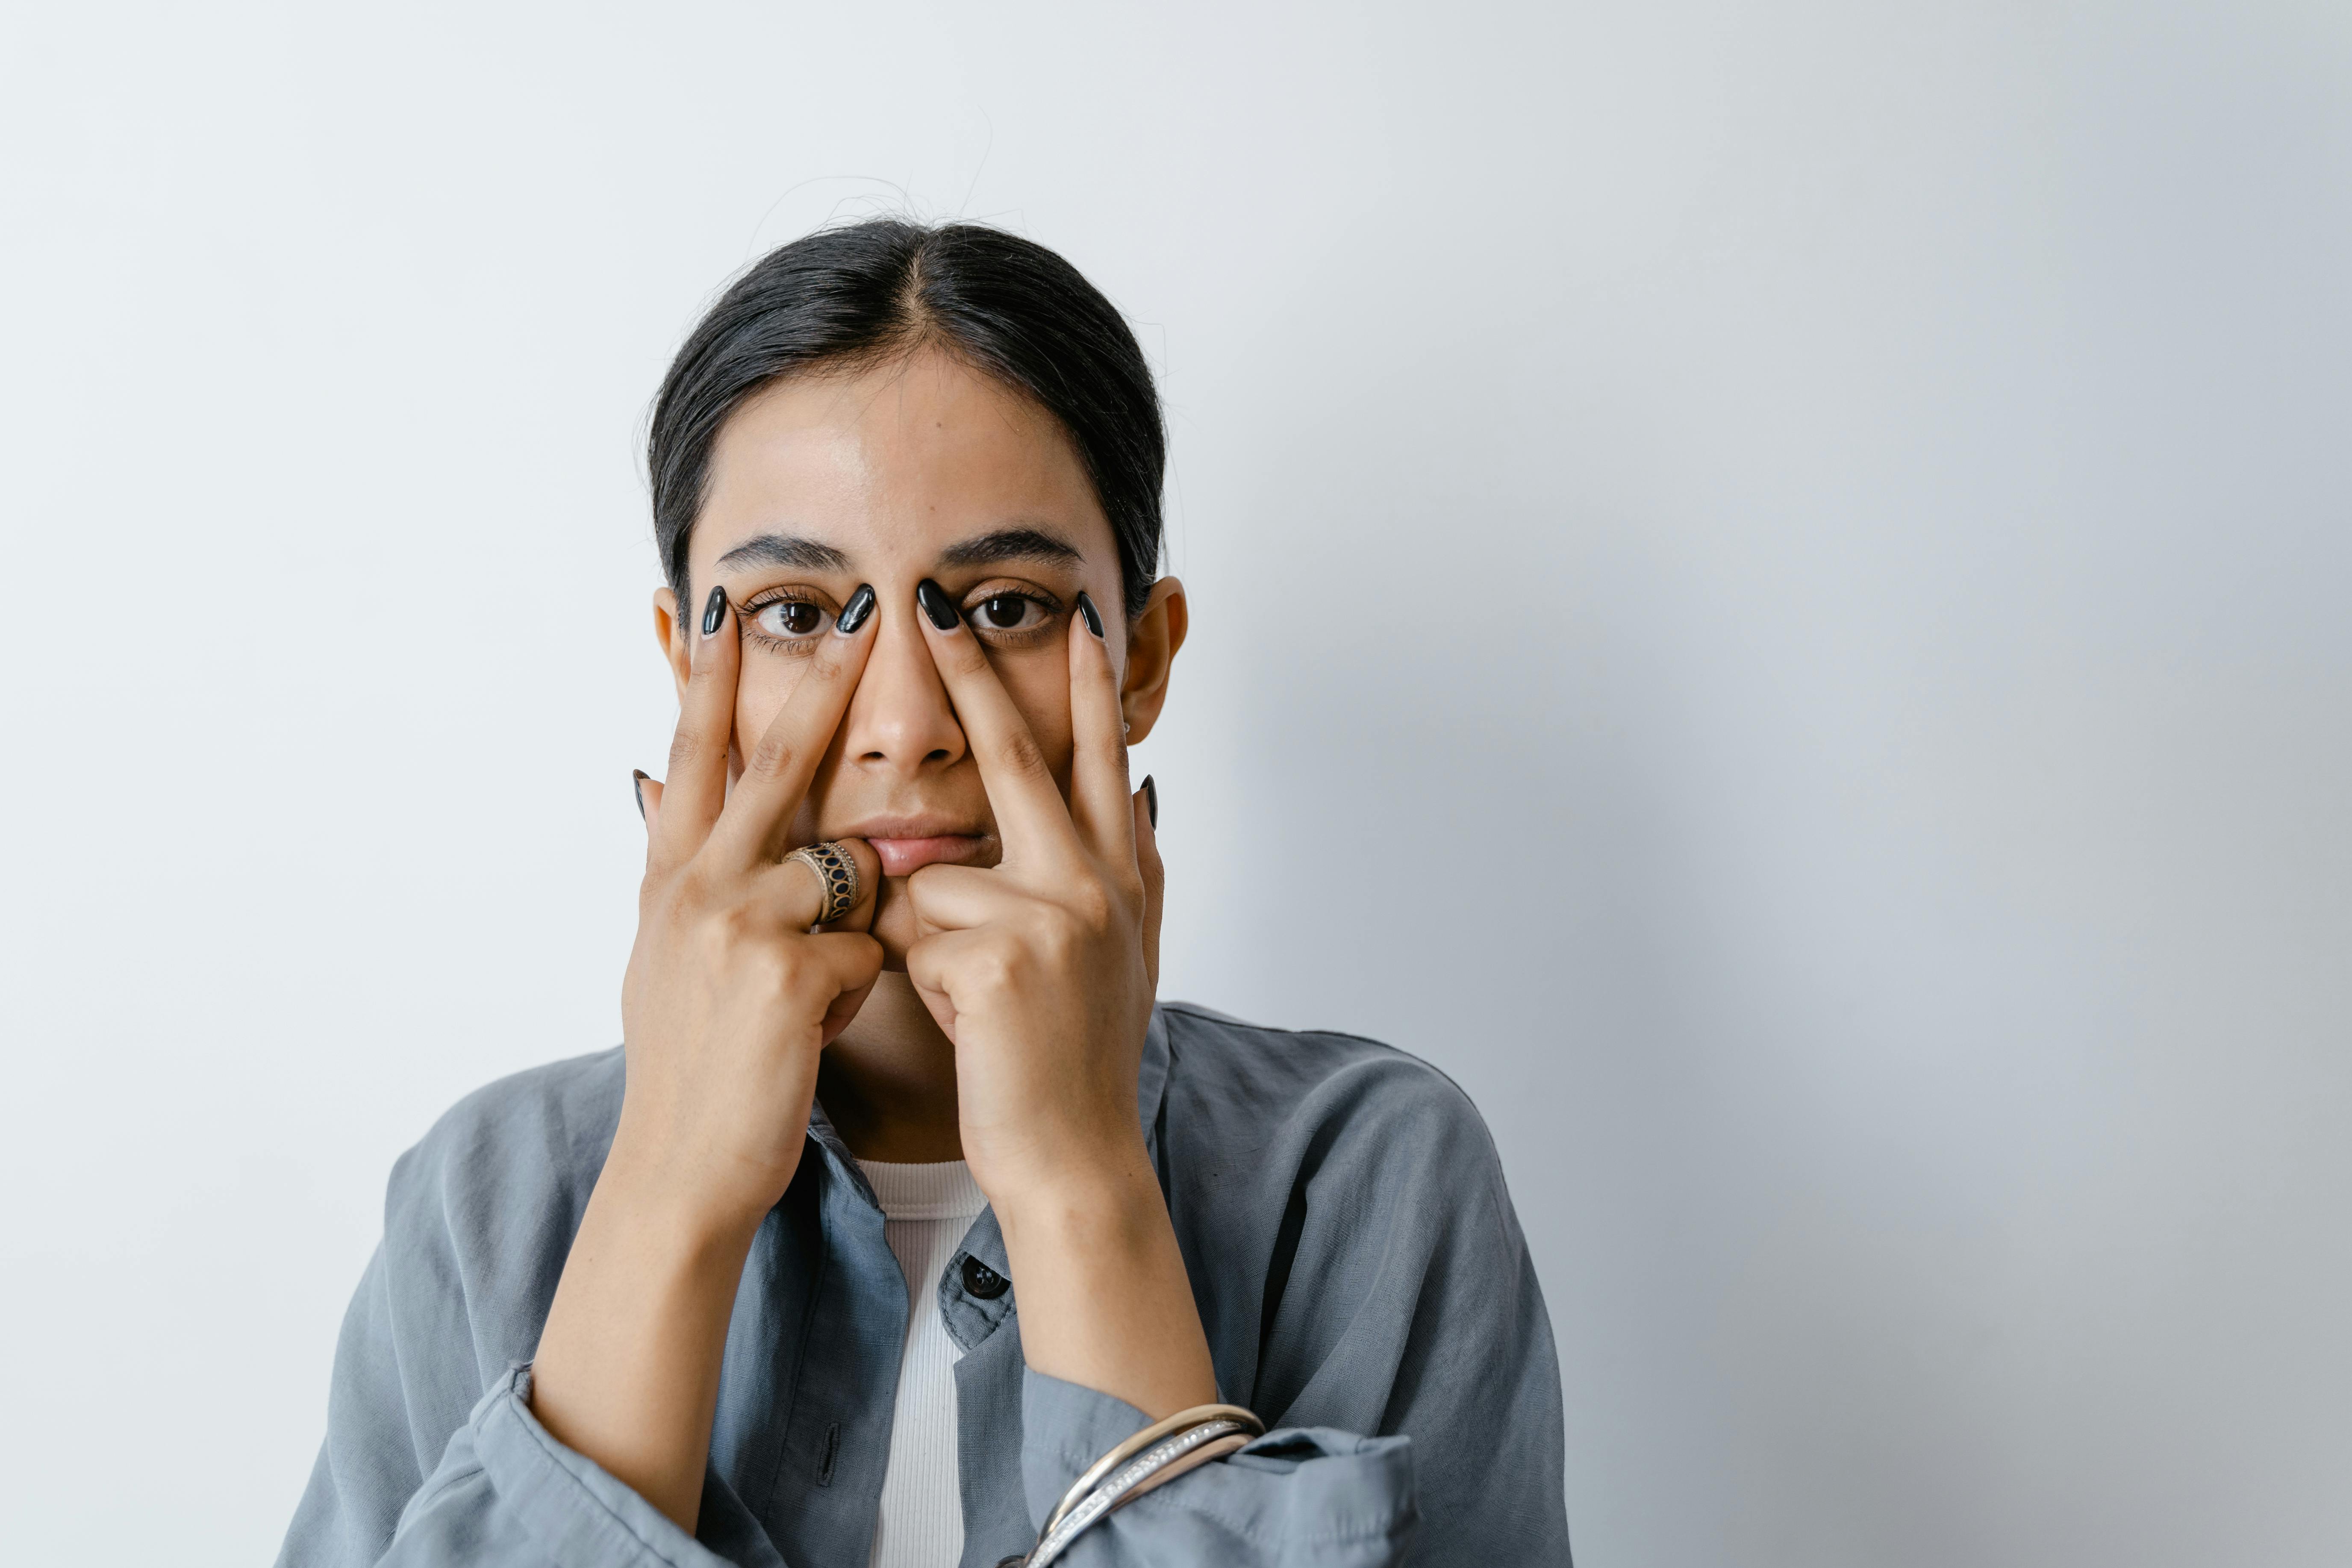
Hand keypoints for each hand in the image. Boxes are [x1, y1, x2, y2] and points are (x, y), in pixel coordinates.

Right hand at [529, 586, 884, 1532]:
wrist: (680, 1169)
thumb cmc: (694, 1070)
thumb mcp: (679, 964)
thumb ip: (703, 888)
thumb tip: (690, 820)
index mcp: (671, 879)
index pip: (693, 756)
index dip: (706, 681)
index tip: (720, 608)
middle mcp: (697, 886)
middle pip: (771, 763)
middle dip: (820, 685)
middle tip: (864, 610)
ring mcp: (738, 926)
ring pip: (845, 875)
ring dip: (849, 932)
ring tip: (796, 1004)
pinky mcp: (786, 974)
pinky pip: (868, 952)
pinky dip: (855, 994)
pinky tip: (810, 1040)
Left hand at [901, 586, 1164, 1209]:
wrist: (1075, 1158)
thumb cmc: (1076, 1061)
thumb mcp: (1119, 956)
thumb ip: (1125, 872)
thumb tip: (1143, 793)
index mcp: (1121, 877)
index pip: (1100, 759)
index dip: (1090, 688)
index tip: (1080, 619)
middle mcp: (1097, 883)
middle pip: (1021, 755)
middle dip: (973, 674)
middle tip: (930, 605)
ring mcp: (1054, 916)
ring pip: (936, 876)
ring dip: (931, 939)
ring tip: (976, 1004)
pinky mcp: (1002, 957)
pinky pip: (918, 935)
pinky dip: (923, 981)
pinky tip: (968, 1026)